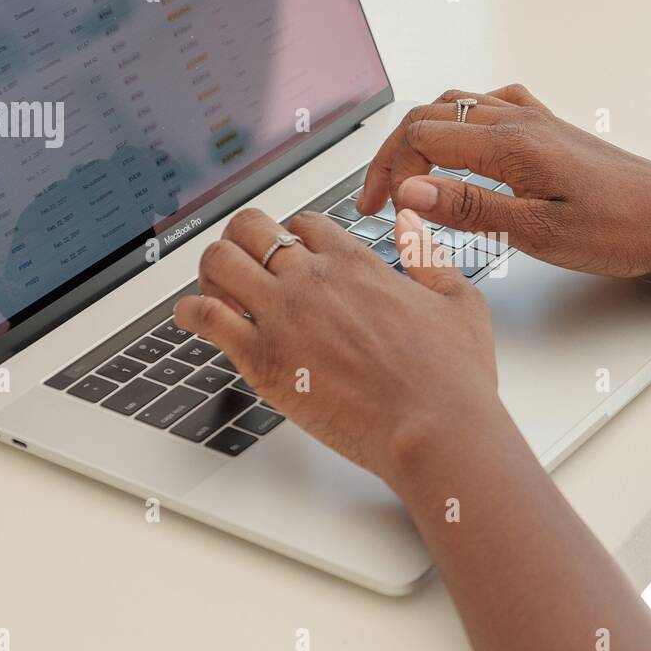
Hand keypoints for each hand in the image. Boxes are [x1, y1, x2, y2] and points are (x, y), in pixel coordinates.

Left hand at [172, 207, 509, 484]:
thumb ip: (428, 254)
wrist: (436, 429)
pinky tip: (196, 319)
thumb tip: (409, 221)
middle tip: (244, 264)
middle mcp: (313, 280)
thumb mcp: (459, 300)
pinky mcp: (261, 359)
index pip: (303, 224)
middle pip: (251, 229)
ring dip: (213, 270)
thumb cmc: (453, 376)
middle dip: (243, 241)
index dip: (293, 236)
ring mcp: (282, 316)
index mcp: (356, 263)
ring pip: (219, 261)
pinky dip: (191, 311)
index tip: (291, 256)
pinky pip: (204, 315)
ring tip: (218, 291)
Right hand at [357, 83, 650, 278]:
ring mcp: (536, 119)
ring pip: (456, 106)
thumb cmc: (619, 230)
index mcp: (511, 144)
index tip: (381, 211)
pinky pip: (489, 106)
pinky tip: (461, 148)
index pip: (422, 138)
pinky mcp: (550, 128)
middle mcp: (519, 120)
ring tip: (407, 176)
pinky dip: (457, 122)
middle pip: (430, 116)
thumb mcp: (538, 233)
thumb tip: (412, 189)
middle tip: (376, 199)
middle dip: (393, 155)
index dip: (389, 172)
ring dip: (421, 136)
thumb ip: (470, 208)